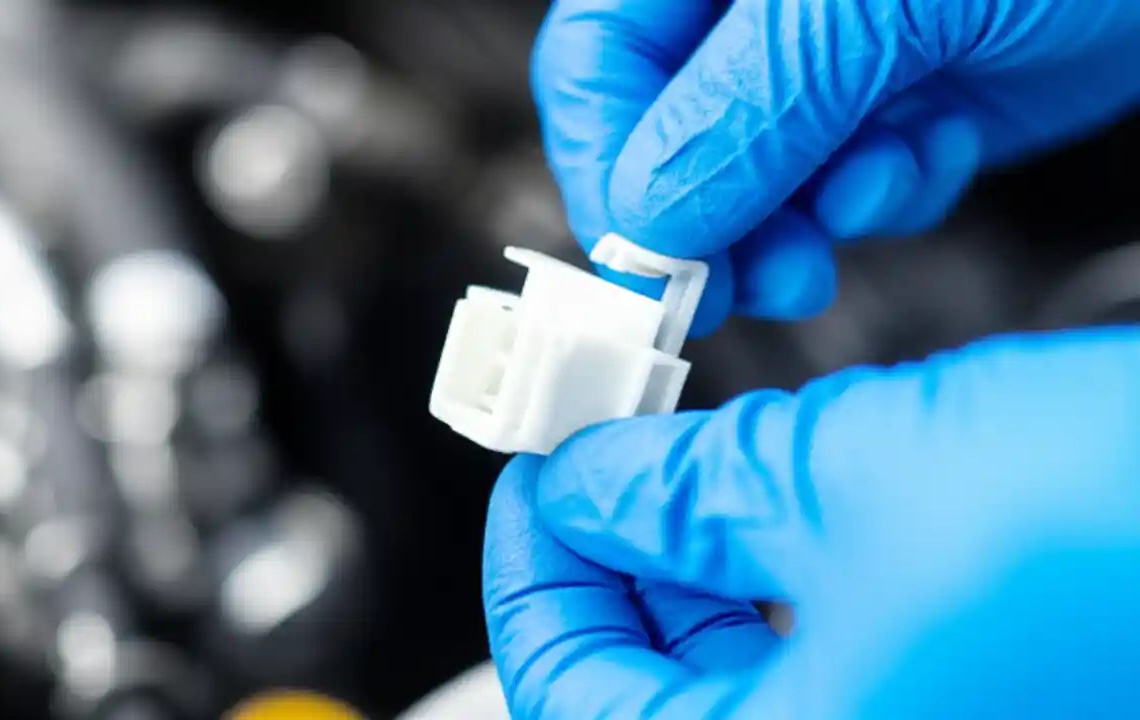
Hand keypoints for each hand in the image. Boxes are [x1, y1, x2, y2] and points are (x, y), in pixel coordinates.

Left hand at [484, 327, 1139, 717]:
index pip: (570, 699)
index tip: (538, 481)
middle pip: (645, 687)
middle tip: (595, 453)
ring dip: (685, 558)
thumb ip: (675, 491)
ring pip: (728, 668)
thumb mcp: (839, 480)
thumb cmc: (1112, 532)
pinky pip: (813, 653)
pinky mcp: (946, 694)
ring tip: (671, 455)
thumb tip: (582, 482)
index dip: (534, 577)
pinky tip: (761, 490)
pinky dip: (764, 572)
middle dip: (610, 561)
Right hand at [533, 0, 1139, 331]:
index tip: (647, 262)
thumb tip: (647, 216)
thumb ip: (744, 107)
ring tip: (857, 207)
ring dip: (802, 218)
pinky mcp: (898, 101)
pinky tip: (929, 154)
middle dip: (713, 218)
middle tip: (748, 283)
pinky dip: (884, 194)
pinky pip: (849, 182)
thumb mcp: (874, 1)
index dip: (607, 166)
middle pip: (667, 133)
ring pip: (758, 176)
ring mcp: (827, 57)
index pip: (595, 64)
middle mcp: (756, 7)